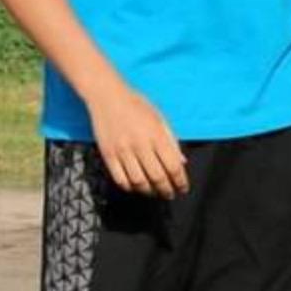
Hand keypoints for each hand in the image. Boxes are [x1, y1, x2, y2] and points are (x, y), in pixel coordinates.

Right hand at [85, 76, 189, 198]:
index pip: (173, 166)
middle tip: (170, 194)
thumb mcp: (160, 118)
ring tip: (155, 192)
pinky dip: (130, 187)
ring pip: (139, 181)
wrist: (108, 97)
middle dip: (166, 190)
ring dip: (149, 191)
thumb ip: (172, 141)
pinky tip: (136, 187)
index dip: (180, 181)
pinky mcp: (108, 154)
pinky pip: (120, 178)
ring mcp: (123, 151)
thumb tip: (182, 162)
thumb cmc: (137, 106)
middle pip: (157, 177)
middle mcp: (140, 144)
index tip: (183, 188)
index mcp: (156, 135)